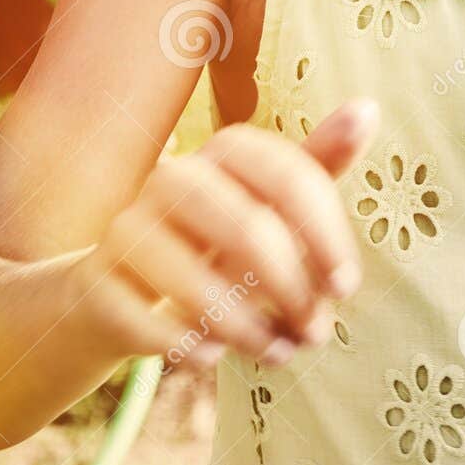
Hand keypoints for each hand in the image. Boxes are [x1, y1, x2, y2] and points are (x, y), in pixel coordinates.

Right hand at [67, 99, 377, 370]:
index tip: (346, 286)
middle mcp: (173, 177)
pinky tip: (214, 355)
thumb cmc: (219, 243)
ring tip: (275, 354)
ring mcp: (128, 227)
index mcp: (225, 150)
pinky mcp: (96, 280)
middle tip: (316, 334)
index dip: (327, 234)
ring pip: (194, 282)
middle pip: (248, 229)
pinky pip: (146, 320)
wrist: (123, 287)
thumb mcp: (272, 205)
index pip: (290, 177)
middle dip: (293, 291)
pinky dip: (187, 345)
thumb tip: (368, 109)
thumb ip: (319, 164)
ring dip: (246, 329)